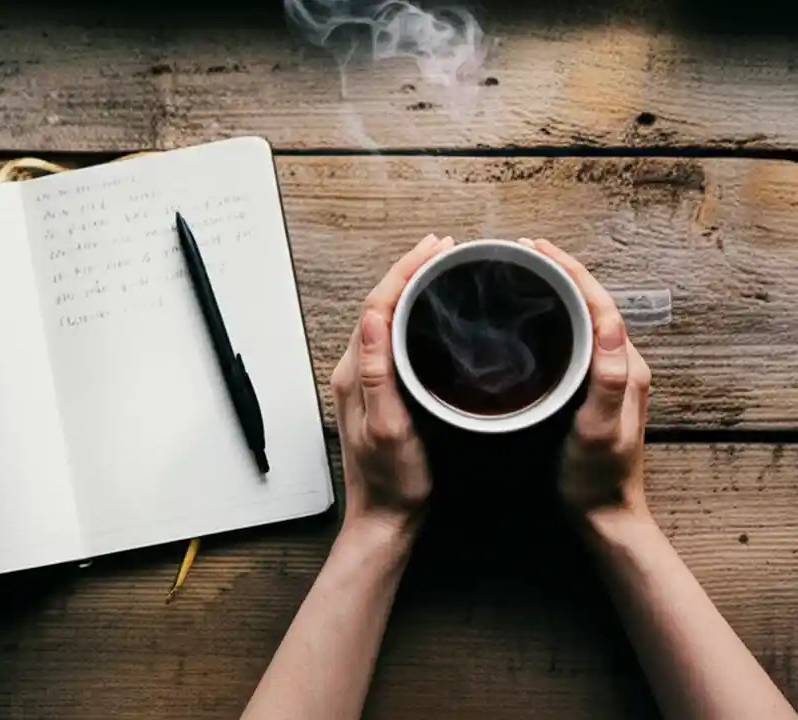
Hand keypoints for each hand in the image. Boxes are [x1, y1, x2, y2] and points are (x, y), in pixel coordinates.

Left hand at [330, 234, 453, 538]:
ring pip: (383, 317)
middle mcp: (354, 371)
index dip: (405, 271)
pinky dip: (409, 312)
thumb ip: (378, 375)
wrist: (384, 518)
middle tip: (442, 247)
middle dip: (409, 269)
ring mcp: (364, 380)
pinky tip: (428, 310)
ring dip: (409, 287)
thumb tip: (371, 320)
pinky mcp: (377, 390)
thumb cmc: (393, 482)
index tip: (434, 249)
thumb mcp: (389, 429)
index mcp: (355, 374)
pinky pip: (389, 337)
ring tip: (437, 266)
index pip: (377, 305)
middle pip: (378, 303)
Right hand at [517, 239, 651, 525]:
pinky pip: (581, 340)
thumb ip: (609, 379)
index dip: (571, 271)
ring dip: (562, 291)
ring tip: (531, 272)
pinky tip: (540, 319)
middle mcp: (625, 366)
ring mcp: (612, 379)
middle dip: (564, 271)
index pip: (601, 303)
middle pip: (595, 304)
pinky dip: (560, 318)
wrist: (606, 517)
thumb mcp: (599, 430)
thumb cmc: (597, 480)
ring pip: (588, 320)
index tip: (539, 249)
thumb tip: (612, 321)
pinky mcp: (597, 391)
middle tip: (528, 251)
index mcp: (627, 368)